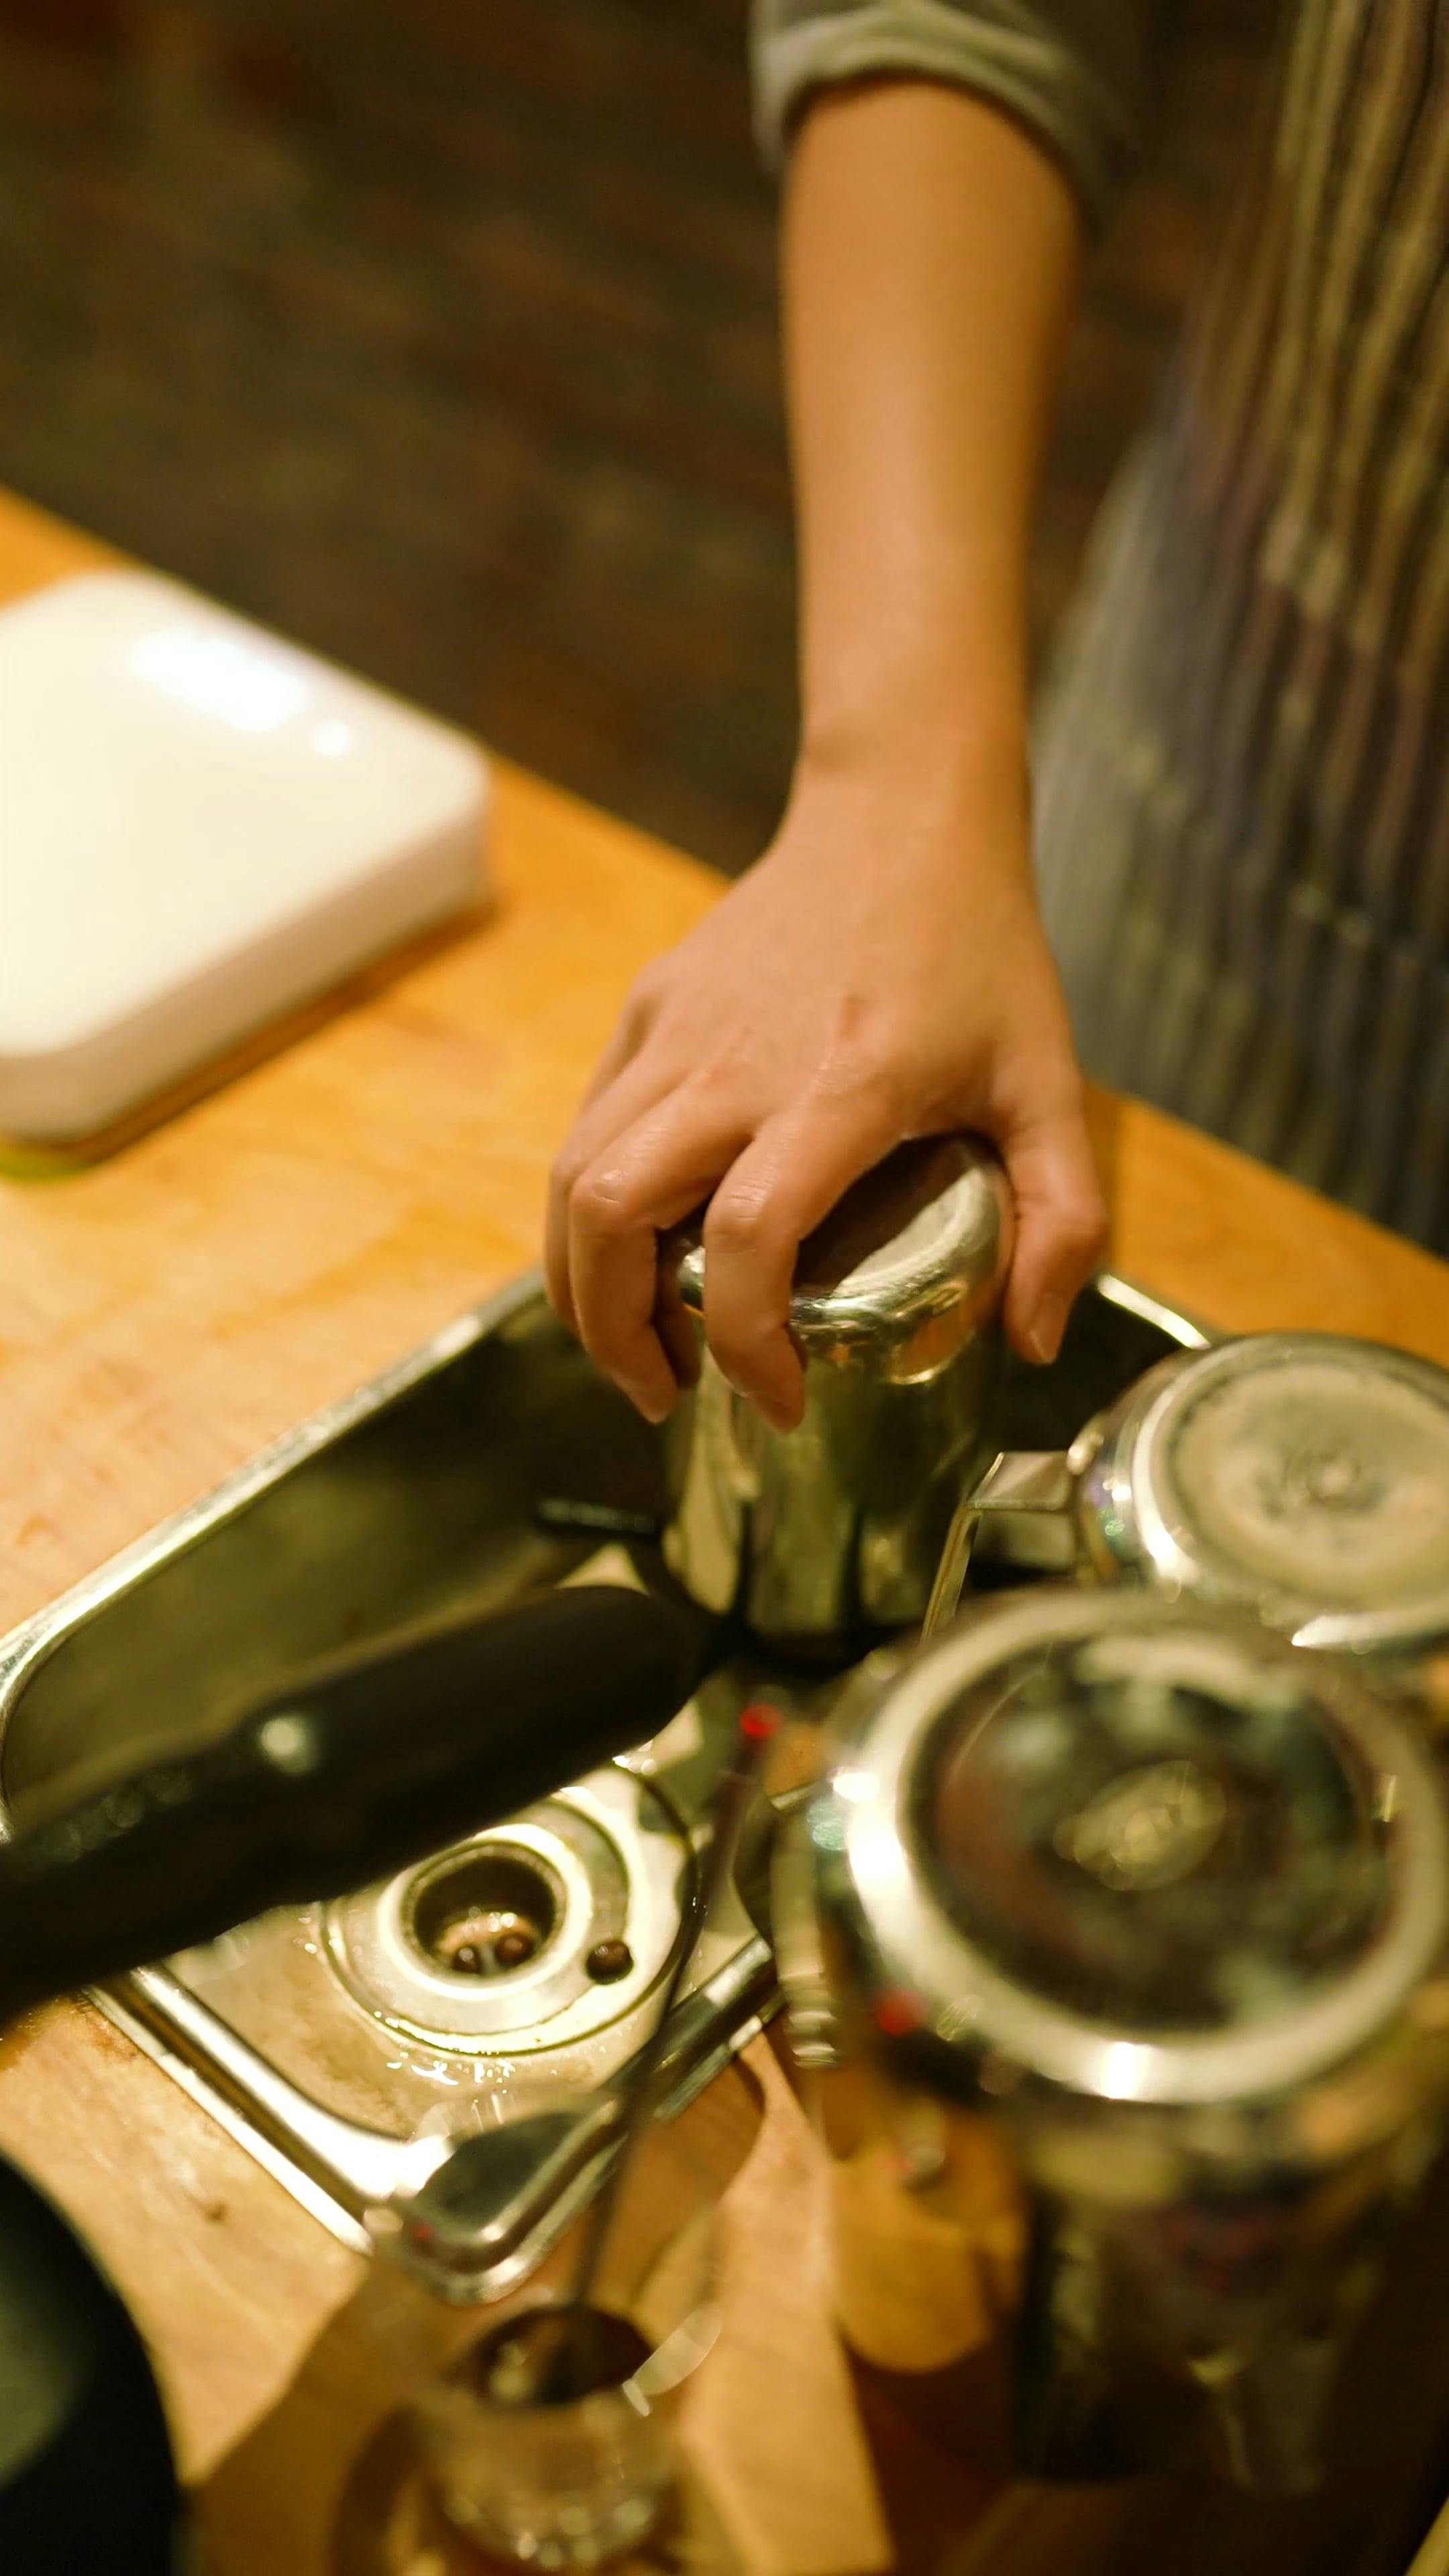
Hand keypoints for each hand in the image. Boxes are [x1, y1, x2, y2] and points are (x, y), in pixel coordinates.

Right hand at [546, 741, 1105, 1432]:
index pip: (748, 1238)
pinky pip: (586, 1130)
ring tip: (632, 1345)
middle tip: (664, 1393)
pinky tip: (634, 1254)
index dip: (744, 1344)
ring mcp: (676, 1031)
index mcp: (843, 1088)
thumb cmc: (978, 956)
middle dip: (614, 1333)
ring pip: (574, 1178)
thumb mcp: (1051, 1085)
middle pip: (612, 1215)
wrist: (898, 816)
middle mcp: (737, 1061)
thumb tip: (1031, 1341)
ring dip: (580, 1283)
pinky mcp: (646, 1009)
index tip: (776, 1401)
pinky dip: (587, 1213)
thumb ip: (1064, 1219)